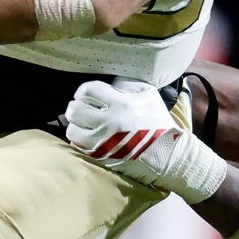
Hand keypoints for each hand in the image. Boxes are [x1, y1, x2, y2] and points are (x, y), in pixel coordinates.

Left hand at [65, 79, 226, 200]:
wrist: (166, 153)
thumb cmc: (158, 121)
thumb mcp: (148, 95)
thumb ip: (127, 85)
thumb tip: (110, 82)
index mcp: (120, 104)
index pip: (87, 91)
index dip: (83, 91)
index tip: (87, 94)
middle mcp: (108, 122)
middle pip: (74, 110)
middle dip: (76, 106)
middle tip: (83, 107)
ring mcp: (103, 142)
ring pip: (72, 129)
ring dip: (76, 124)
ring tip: (84, 123)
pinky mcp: (100, 156)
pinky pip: (77, 146)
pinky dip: (79, 140)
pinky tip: (88, 136)